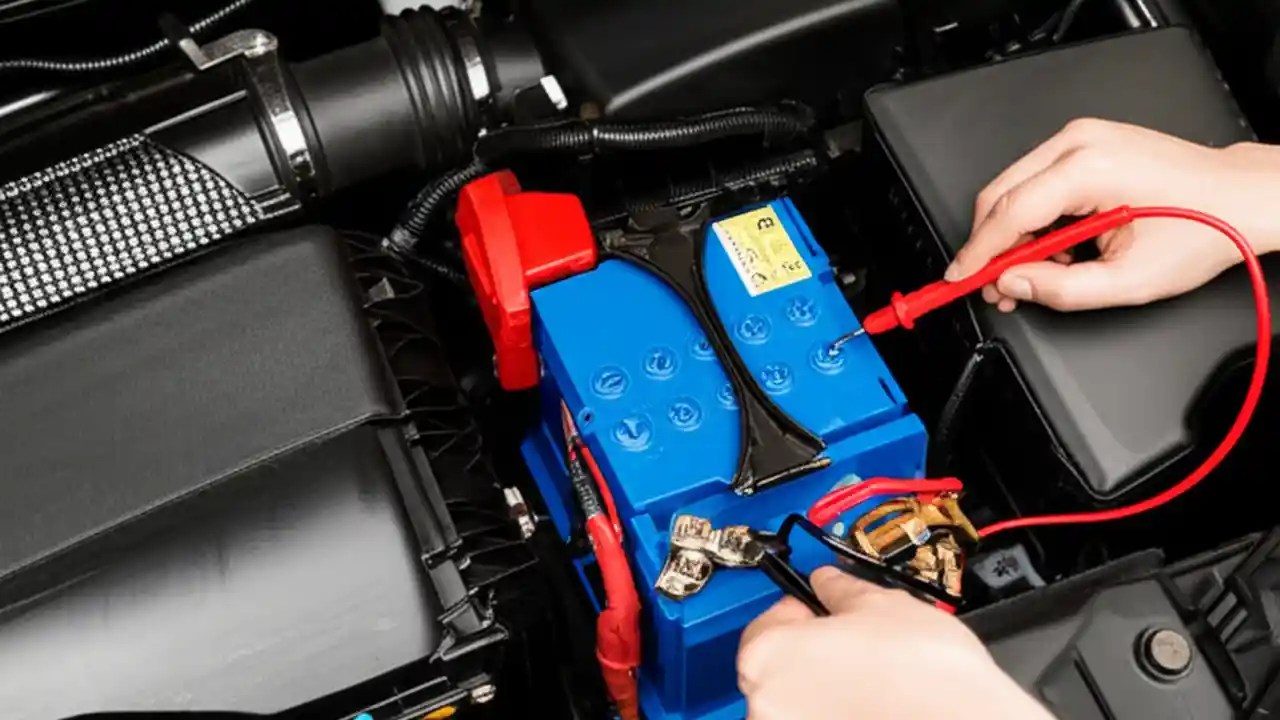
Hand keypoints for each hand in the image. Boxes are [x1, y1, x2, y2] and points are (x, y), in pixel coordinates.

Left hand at [737, 568, 1052, 719]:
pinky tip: (874, 706)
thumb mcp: (880, 604)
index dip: (802, 610)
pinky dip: (838, 714)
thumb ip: (839, 589)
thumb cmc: (925, 674)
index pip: (767, 623)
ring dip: (825, 688)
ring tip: (872, 677)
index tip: (825, 610)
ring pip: (800, 702)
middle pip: (779, 666)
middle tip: (855, 643)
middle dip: (812, 651)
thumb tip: (827, 582)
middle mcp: (766, 702)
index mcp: (768, 656)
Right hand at [946, 119, 1279, 311]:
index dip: (978, 253)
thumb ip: (1060, 289)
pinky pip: (1035, 181)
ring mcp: (1082, 138)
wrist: (1241, 198)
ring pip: (1014, 190)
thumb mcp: (1129, 280)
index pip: (1009, 213)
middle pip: (1000, 197)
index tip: (959, 279)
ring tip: (1039, 272)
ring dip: (1014, 235)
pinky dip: (1034, 219)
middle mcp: (1080, 143)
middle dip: (991, 247)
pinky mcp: (1085, 143)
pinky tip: (1056, 247)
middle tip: (998, 286)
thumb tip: (1012, 284)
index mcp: (1090, 169)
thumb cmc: (1203, 228)